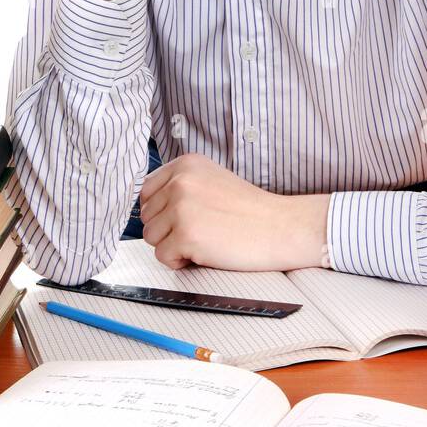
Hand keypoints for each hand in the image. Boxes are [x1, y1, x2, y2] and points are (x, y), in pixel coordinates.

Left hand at [138, 154, 330, 270]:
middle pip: (146, 216)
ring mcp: (181, 208)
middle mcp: (180, 181)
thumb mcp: (212, 180)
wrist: (280, 227)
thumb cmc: (251, 210)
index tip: (177, 219)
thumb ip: (182, 186)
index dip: (159, 211)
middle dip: (166, 230)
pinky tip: (204, 253)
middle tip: (198, 231)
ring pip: (151, 237)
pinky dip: (180, 262)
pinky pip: (163, 257)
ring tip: (202, 241)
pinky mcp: (186, 235)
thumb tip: (150, 206)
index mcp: (186, 164)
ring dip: (172, 246)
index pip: (146, 190)